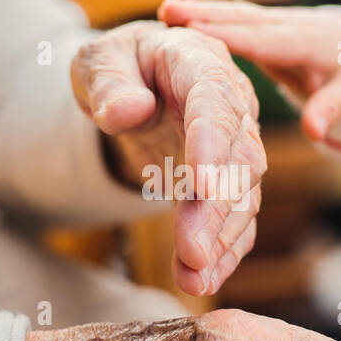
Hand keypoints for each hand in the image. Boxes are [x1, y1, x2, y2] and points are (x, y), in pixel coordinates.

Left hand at [71, 21, 266, 295]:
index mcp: (200, 61)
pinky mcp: (230, 180)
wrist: (135, 86)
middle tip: (194, 253)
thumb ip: (109, 82)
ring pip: (243, 195)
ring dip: (221, 239)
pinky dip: (224, 251)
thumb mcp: (98, 62)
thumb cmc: (118, 67)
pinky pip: (236, 218)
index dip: (210, 143)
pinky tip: (203, 279)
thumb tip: (128, 112)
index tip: (200, 185)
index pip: (213, 100)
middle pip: (237, 157)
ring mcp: (236, 143)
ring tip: (193, 278)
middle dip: (217, 209)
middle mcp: (232, 102)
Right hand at [159, 0, 340, 141]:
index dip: (232, 36)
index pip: (264, 40)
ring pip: (232, 14)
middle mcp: (286, 25)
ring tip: (166, 10)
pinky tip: (177, 16)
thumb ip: (331, 109)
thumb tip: (315, 132)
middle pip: (241, 19)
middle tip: (168, 10)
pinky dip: (206, 16)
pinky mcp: (264, 26)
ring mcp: (273, 22)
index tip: (197, 32)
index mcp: (307, 42)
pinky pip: (232, 20)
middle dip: (206, 14)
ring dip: (200, 11)